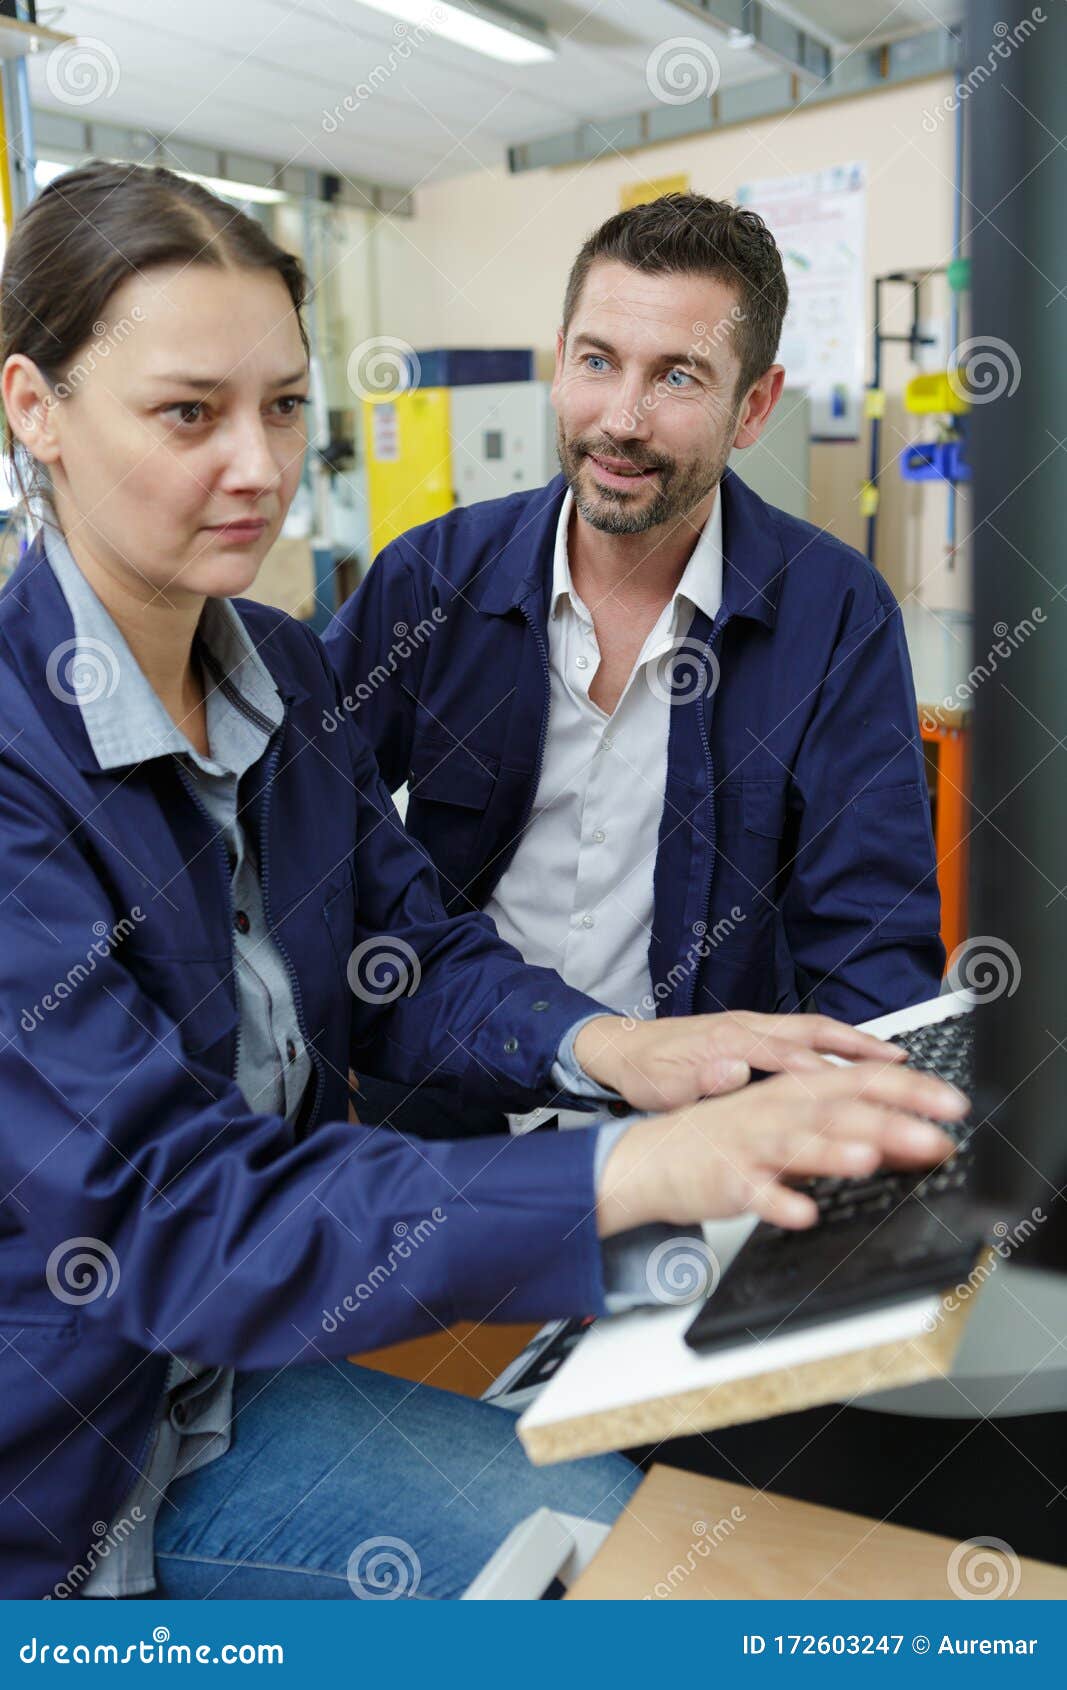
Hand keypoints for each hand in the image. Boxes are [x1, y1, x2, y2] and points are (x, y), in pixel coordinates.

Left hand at [572, 1010, 906, 1112]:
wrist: (622, 1047)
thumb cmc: (644, 1071)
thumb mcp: (662, 1085)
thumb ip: (698, 1079)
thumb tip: (732, 1069)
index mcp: (729, 1041)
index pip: (785, 1056)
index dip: (822, 1073)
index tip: (857, 1090)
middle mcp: (748, 1027)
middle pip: (813, 1032)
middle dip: (860, 1047)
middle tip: (903, 1065)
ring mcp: (754, 1026)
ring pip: (816, 1029)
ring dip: (858, 1042)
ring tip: (899, 1058)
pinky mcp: (756, 1033)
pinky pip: (807, 1034)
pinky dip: (839, 1043)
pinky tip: (861, 1058)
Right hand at [596, 1059, 967, 1237]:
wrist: (654, 1156)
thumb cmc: (729, 1137)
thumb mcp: (792, 1122)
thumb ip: (851, 1127)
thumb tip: (916, 1136)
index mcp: (797, 1090)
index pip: (863, 1080)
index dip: (910, 1089)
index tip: (954, 1105)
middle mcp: (777, 1111)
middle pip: (838, 1111)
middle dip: (890, 1123)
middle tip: (935, 1139)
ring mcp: (751, 1145)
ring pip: (798, 1146)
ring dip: (833, 1152)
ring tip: (868, 1160)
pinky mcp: (727, 1181)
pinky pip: (756, 1193)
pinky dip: (780, 1203)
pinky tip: (804, 1214)